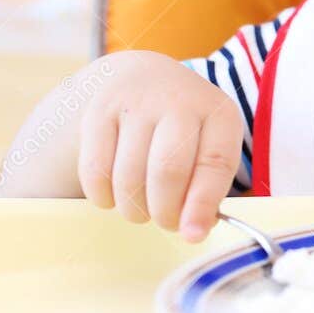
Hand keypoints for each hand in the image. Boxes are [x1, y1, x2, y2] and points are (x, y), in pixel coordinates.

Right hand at [76, 52, 243, 241]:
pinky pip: (96, 170)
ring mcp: (136, 102)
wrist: (144, 77)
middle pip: (167, 171)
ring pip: (129, 176)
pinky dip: (102, 196)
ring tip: (140, 209)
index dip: (202, 205)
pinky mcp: (98, 111)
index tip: (192, 235)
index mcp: (218, 112)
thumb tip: (194, 232)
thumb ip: (208, 188)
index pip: (215, 164)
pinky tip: (113, 196)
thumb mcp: (210, 145)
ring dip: (133, 209)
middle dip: (164, 212)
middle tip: (164, 222)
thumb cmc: (186, 128)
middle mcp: (178, 100)